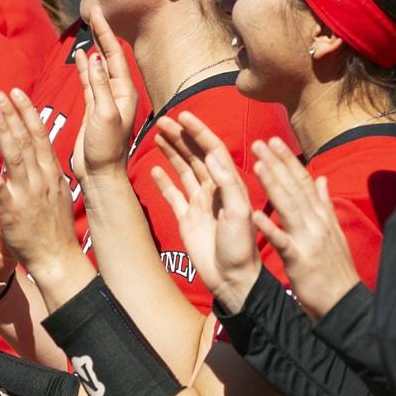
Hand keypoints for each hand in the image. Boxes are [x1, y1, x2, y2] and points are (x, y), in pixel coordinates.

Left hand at [0, 90, 83, 285]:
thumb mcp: (57, 194)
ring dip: (3, 130)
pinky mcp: (12, 208)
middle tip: (1, 92)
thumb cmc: (55, 230)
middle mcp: (42, 178)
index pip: (41, 135)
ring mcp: (27, 192)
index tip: (18, 94)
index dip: (28, 112)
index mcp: (52, 173)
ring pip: (15, 154)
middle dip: (13, 113)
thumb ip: (45, 174)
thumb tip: (36, 158)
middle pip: (27, 138)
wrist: (58, 257)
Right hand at [70, 2, 138, 181]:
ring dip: (94, 48)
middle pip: (109, 56)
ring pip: (99, 67)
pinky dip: (85, 66)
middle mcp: (119, 93)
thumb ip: (100, 86)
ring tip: (88, 28)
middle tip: (94, 13)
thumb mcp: (105, 115)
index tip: (98, 14)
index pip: (115, 56)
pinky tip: (81, 55)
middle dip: (102, 35)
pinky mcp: (94, 108)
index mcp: (125, 93)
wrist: (100, 173)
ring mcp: (106, 100)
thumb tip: (95, 58)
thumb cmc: (106, 149)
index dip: (107, 33)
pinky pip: (90, 81)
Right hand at [148, 112, 262, 306]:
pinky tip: (153, 169)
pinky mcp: (186, 220)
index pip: (212, 150)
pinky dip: (163, 182)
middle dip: (179, 136)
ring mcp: (199, 204)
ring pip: (183, 170)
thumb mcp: (239, 213)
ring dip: (171, 152)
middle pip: (194, 155)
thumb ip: (227, 184)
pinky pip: (173, 196)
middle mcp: (213, 190)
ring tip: (156, 134)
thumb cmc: (241, 248)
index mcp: (228, 185)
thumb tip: (211, 156)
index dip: (198, 131)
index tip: (183, 115)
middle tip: (161, 119)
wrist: (232, 279)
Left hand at [249, 138, 362, 319]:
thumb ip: (324, 204)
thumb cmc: (334, 269)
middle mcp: (317, 222)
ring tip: (257, 164)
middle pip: (296, 187)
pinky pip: (282, 240)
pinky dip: (269, 227)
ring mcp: (309, 240)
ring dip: (273, 184)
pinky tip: (254, 214)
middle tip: (261, 141)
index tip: (275, 140)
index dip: (289, 160)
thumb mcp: (333, 232)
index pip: (305, 181)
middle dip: (278, 163)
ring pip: (289, 207)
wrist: (342, 302)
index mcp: (322, 216)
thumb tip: (322, 179)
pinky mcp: (299, 259)